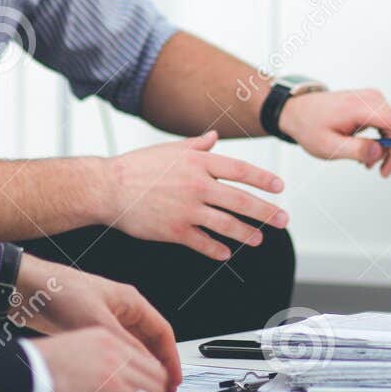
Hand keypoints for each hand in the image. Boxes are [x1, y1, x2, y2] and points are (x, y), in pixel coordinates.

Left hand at [14, 254, 181, 389]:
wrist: (29, 288)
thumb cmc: (62, 291)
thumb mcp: (97, 321)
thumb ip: (124, 344)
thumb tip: (143, 366)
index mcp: (130, 301)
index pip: (162, 331)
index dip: (172, 357)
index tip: (175, 378)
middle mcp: (122, 309)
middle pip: (150, 341)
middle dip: (158, 364)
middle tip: (163, 388)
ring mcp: (106, 319)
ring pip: (132, 347)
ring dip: (139, 366)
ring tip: (143, 387)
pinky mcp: (90, 328)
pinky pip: (115, 351)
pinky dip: (121, 365)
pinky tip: (119, 379)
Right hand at [32, 327, 168, 391]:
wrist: (26, 370)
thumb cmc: (37, 366)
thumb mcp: (70, 353)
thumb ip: (90, 363)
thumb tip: (98, 384)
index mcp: (104, 336)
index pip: (140, 357)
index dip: (150, 378)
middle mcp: (114, 347)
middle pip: (153, 371)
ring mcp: (116, 366)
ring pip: (154, 389)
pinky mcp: (113, 388)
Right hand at [106, 131, 285, 261]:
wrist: (108, 188)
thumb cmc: (138, 167)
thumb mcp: (170, 150)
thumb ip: (197, 146)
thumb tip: (214, 138)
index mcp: (197, 163)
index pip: (240, 171)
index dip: (263, 179)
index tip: (279, 187)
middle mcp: (196, 185)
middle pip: (240, 201)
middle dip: (265, 212)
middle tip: (282, 219)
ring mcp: (186, 210)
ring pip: (226, 225)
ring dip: (246, 234)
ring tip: (259, 240)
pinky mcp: (174, 231)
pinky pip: (203, 243)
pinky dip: (216, 250)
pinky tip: (226, 254)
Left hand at [278, 88, 390, 176]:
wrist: (297, 111)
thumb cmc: (310, 125)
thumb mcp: (329, 146)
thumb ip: (356, 150)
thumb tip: (379, 152)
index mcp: (359, 107)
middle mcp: (370, 99)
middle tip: (381, 172)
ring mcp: (372, 100)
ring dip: (385, 148)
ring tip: (369, 163)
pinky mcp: (371, 104)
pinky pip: (386, 124)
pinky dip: (381, 140)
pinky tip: (367, 152)